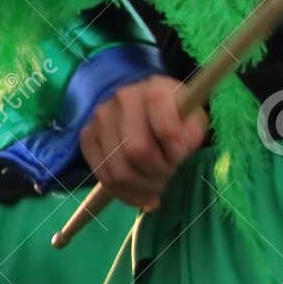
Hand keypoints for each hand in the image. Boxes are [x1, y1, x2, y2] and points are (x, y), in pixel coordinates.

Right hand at [78, 75, 206, 210]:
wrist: (152, 108)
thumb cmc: (179, 117)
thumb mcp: (195, 122)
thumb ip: (191, 136)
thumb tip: (174, 154)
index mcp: (156, 89)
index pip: (165, 130)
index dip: (176, 153)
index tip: (181, 157)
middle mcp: (123, 98)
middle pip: (137, 152)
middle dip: (157, 174)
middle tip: (168, 175)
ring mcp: (100, 116)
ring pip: (118, 169)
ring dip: (142, 187)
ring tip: (155, 184)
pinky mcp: (87, 135)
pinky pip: (102, 175)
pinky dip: (125, 193)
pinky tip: (140, 194)